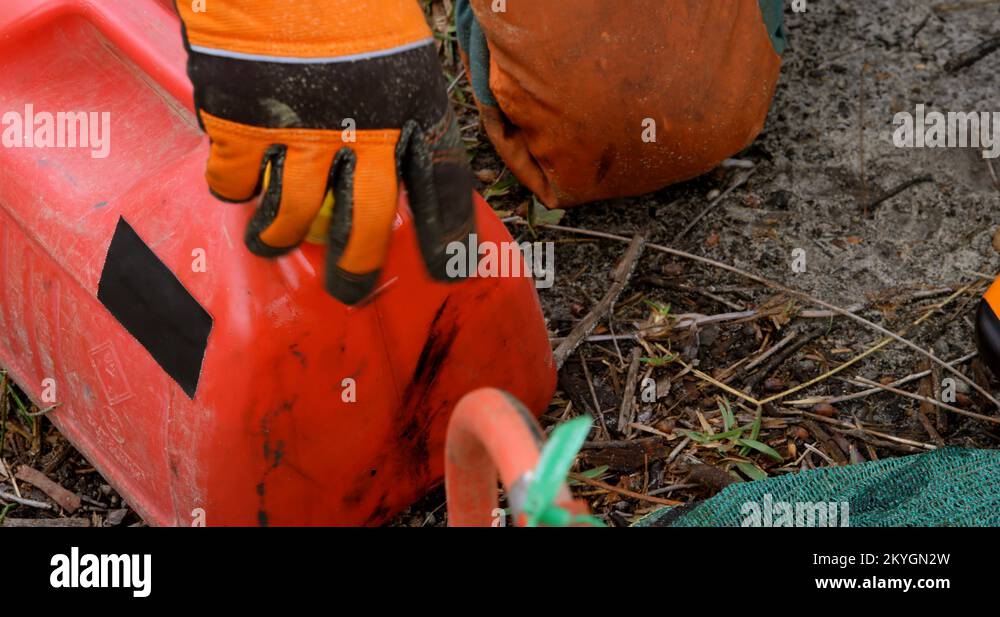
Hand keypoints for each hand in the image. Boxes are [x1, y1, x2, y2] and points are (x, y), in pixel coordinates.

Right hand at [177, 0, 473, 303]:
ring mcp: (302, 132)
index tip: (446, 271)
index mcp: (414, 105)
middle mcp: (365, 131)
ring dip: (279, 236)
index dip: (446, 235)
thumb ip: (396, 106)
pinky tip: (235, 185)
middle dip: (355, 264)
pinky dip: (233, 190)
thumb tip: (386, 157)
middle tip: (347, 289)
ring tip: (269, 242)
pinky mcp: (242, 123)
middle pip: (367, 222)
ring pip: (293, 215)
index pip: (442, 186)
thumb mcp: (396, 48)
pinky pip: (235, 183)